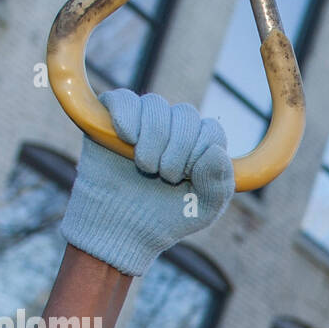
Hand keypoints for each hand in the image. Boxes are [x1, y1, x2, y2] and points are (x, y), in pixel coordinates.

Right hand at [60, 89, 234, 277]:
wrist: (120, 228)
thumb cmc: (164, 218)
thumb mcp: (202, 209)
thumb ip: (219, 184)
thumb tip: (217, 151)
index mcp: (198, 147)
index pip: (212, 130)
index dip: (201, 151)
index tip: (187, 177)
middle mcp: (173, 129)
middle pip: (187, 114)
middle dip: (179, 149)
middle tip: (166, 176)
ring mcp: (142, 121)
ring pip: (156, 105)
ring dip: (154, 139)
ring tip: (145, 167)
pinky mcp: (109, 119)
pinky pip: (123, 99)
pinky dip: (127, 117)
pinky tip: (127, 139)